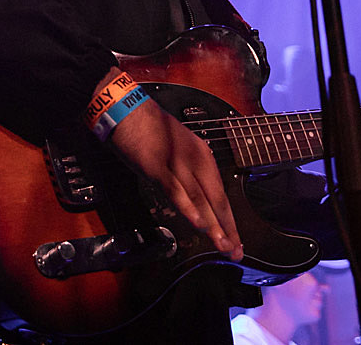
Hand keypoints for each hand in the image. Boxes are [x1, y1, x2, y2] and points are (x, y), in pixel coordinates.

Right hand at [97, 69, 242, 259]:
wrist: (126, 108)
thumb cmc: (147, 128)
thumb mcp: (176, 148)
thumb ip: (185, 173)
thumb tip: (193, 199)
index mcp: (202, 155)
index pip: (220, 194)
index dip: (228, 220)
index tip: (235, 241)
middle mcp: (195, 159)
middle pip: (216, 199)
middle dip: (227, 229)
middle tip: (235, 252)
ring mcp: (178, 162)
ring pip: (200, 199)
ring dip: (214, 225)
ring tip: (223, 246)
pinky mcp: (158, 166)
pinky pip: (176, 191)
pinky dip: (189, 208)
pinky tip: (199, 223)